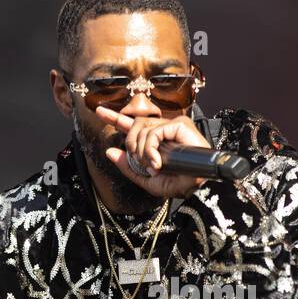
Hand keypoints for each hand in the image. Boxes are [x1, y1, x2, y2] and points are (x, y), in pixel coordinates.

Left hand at [96, 105, 211, 198]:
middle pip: (134, 122)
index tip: (99, 111)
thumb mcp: (147, 180)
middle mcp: (163, 130)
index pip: (133, 125)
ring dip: (141, 151)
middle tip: (139, 160)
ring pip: (141, 128)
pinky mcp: (179, 124)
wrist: (199, 187)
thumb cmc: (180, 183)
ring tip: (152, 166)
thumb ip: (128, 167)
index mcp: (156, 141)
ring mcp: (172, 125)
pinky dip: (151, 149)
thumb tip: (109, 151)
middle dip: (130, 141)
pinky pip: (153, 131)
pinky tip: (157, 162)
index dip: (115, 118)